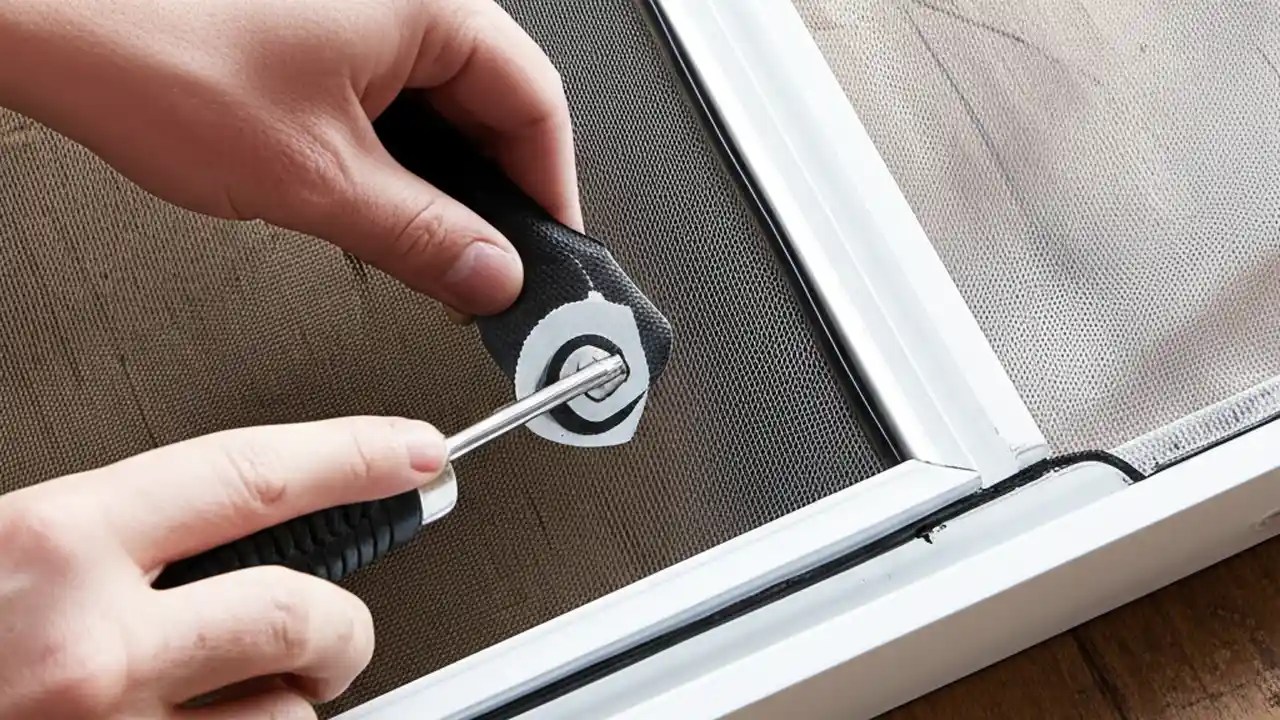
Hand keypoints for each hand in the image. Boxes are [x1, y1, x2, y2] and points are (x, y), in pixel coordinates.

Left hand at [0, 0, 581, 315]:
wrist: (41, 12)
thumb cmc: (148, 45)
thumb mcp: (314, 176)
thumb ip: (420, 236)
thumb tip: (488, 274)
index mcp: (429, 2)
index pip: (537, 106)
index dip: (550, 196)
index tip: (549, 255)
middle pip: (495, 105)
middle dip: (494, 197)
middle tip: (488, 268)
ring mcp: (361, 5)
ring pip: (441, 104)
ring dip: (442, 181)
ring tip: (426, 244)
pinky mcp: (320, 22)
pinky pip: (391, 92)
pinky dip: (395, 153)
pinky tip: (377, 199)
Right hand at [0, 417, 446, 718]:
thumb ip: (90, 535)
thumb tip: (212, 520)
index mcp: (46, 545)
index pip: (250, 475)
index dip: (351, 455)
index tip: (411, 452)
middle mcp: (86, 647)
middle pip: (301, 614)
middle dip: (343, 622)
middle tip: (335, 625)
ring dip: (283, 708)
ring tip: (238, 697)